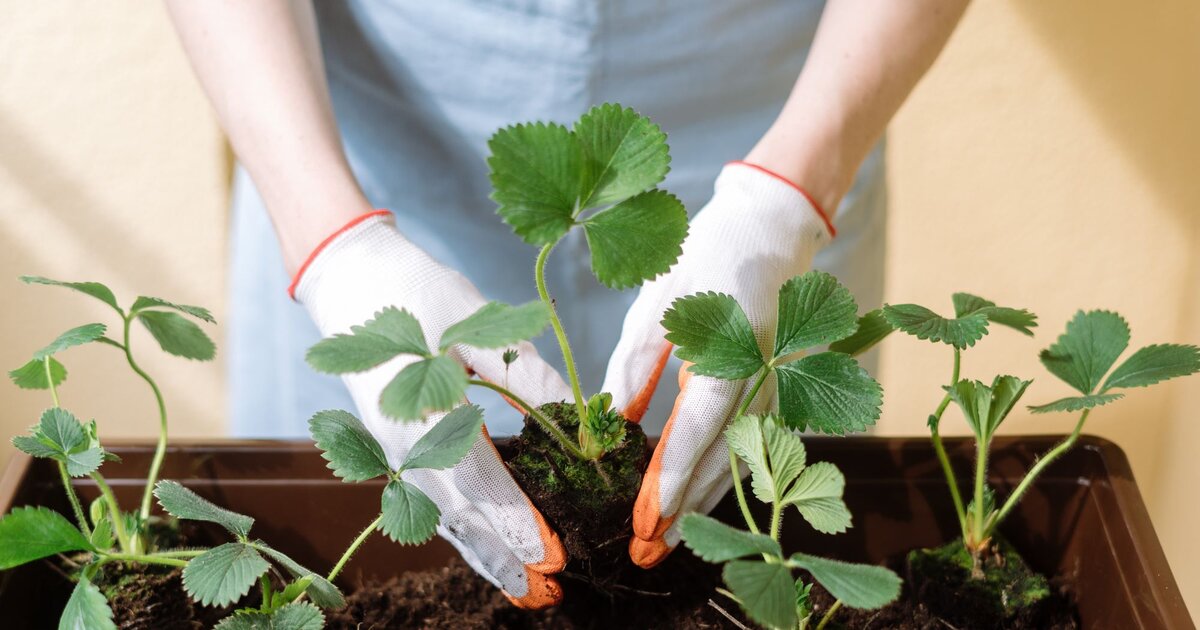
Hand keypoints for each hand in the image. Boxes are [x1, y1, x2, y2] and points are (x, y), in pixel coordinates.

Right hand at [293, 211, 569, 607]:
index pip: (477, 481)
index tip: (554, 553)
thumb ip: (525, 376)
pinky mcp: (394, 447)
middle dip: (504, 557)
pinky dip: (463, 531)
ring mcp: (392, 450)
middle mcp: (400, 444)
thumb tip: (579, 420)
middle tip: (549, 591)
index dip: (518, 520)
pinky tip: (490, 550)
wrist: (348, 274)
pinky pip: (430, 500)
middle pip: (457, 516)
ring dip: (484, 556)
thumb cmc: (416, 290)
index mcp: (419, 412)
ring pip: (442, 517)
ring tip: (525, 590)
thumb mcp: (477, 324)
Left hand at [600, 162, 834, 567]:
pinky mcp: (777, 388)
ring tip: (667, 539)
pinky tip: (699, 500)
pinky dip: (724, 478)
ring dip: (705, 503)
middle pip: (722, 460)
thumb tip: (615, 423)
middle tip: (645, 551)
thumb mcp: (658, 302)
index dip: (668, 480)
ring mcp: (775, 385)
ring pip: (741, 460)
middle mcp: (760, 377)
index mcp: (729, 351)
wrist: (770, 226)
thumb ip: (636, 365)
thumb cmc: (705, 255)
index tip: (643, 520)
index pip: (695, 430)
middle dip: (683, 510)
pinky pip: (753, 445)